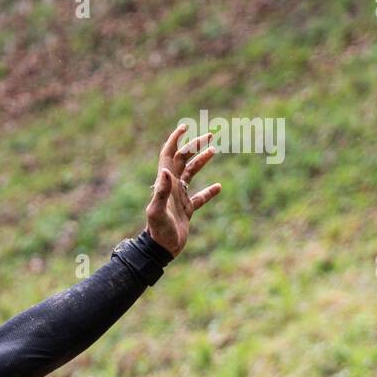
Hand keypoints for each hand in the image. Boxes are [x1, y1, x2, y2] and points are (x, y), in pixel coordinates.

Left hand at [145, 124, 221, 256]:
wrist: (161, 250)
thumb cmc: (158, 231)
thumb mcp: (157, 211)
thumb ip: (161, 191)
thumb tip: (166, 170)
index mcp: (164, 183)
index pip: (169, 156)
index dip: (175, 140)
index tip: (184, 127)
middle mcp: (171, 187)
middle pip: (183, 160)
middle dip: (194, 146)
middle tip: (210, 135)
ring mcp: (179, 198)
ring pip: (191, 174)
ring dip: (201, 161)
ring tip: (214, 150)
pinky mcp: (186, 210)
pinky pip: (199, 197)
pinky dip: (209, 192)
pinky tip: (218, 187)